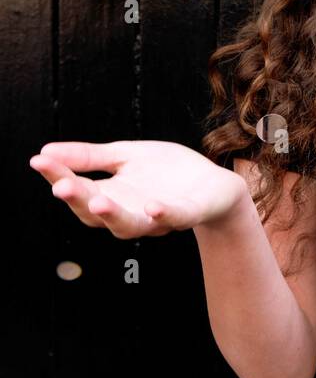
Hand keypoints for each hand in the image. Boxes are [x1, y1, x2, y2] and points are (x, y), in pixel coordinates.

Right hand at [29, 140, 246, 238]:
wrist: (215, 184)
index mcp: (113, 197)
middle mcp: (130, 212)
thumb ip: (89, 156)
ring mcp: (159, 217)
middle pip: (97, 214)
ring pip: (130, 225)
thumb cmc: (168, 173)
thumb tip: (45, 151)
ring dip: (113, 215)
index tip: (39, 161)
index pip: (79, 191)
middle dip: (79, 201)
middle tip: (61, 187)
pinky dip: (163, 214)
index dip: (59, 177)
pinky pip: (175, 218)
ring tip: (99, 200)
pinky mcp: (190, 213)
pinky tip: (152, 206)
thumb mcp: (125, 156)